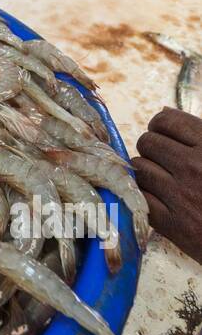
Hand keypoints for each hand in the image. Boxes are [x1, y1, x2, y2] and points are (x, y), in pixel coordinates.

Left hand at [131, 109, 201, 265]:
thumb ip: (200, 134)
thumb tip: (164, 111)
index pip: (165, 121)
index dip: (160, 126)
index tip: (163, 134)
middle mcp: (193, 167)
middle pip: (147, 142)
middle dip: (152, 149)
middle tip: (161, 159)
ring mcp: (181, 195)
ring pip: (139, 169)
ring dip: (146, 171)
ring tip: (159, 178)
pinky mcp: (172, 224)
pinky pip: (140, 198)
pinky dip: (145, 196)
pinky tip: (157, 198)